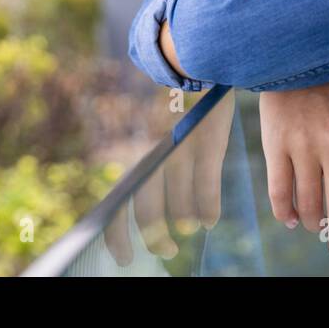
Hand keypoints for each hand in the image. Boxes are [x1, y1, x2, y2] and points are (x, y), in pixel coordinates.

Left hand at [103, 88, 235, 264]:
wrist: (195, 66)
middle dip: (156, 240)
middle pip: (148, 212)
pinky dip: (208, 209)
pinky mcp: (207, 143)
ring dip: (187, 223)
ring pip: (181, 206)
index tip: (123, 260)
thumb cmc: (175, 110)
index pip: (119, 206)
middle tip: (167, 250)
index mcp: (137, 156)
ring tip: (192, 227)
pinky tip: (210, 220)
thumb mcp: (154, 139)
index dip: (118, 238)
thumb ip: (149, 171)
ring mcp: (181, 151)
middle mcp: (154, 157)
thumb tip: (141, 212)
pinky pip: (207, 188)